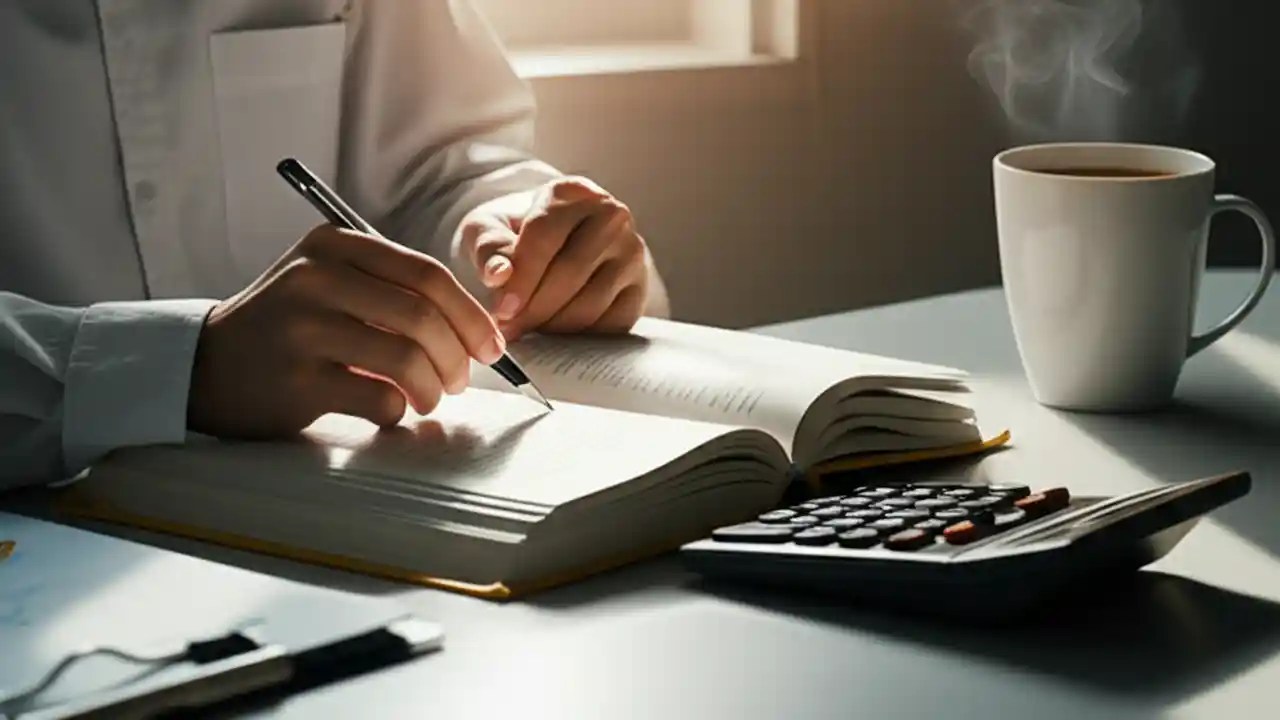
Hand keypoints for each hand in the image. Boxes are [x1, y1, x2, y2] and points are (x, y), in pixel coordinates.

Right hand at [188, 225, 505, 437]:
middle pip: (422, 315)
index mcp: (334, 246)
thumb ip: (393, 292)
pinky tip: (389, 410)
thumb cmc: (288, 328)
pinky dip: (398, 410)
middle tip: (461, 380)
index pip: (426, 274)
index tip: (491, 346)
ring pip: (406, 358)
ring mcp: (302, 328)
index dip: (470, 314)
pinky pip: (379, 398)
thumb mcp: (330, 284)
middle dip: (457, 356)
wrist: (205, 366)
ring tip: (429, 399)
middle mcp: (315, 279)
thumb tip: (475, 331)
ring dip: (433, 388)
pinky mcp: (296, 380)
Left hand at [457, 177, 658, 340]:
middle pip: (571, 270)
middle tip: (511, 330)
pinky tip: (556, 337)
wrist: (555, 246)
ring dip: (555, 326)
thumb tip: (499, 275)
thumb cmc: (516, 236)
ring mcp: (631, 252)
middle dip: (535, 308)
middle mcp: (611, 216)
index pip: (545, 234)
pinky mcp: (639, 287)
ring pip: (592, 301)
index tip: (502, 310)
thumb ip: (488, 247)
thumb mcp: (489, 229)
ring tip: (529, 332)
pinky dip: (580, 337)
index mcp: (571, 192)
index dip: (522, 277)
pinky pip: (612, 324)